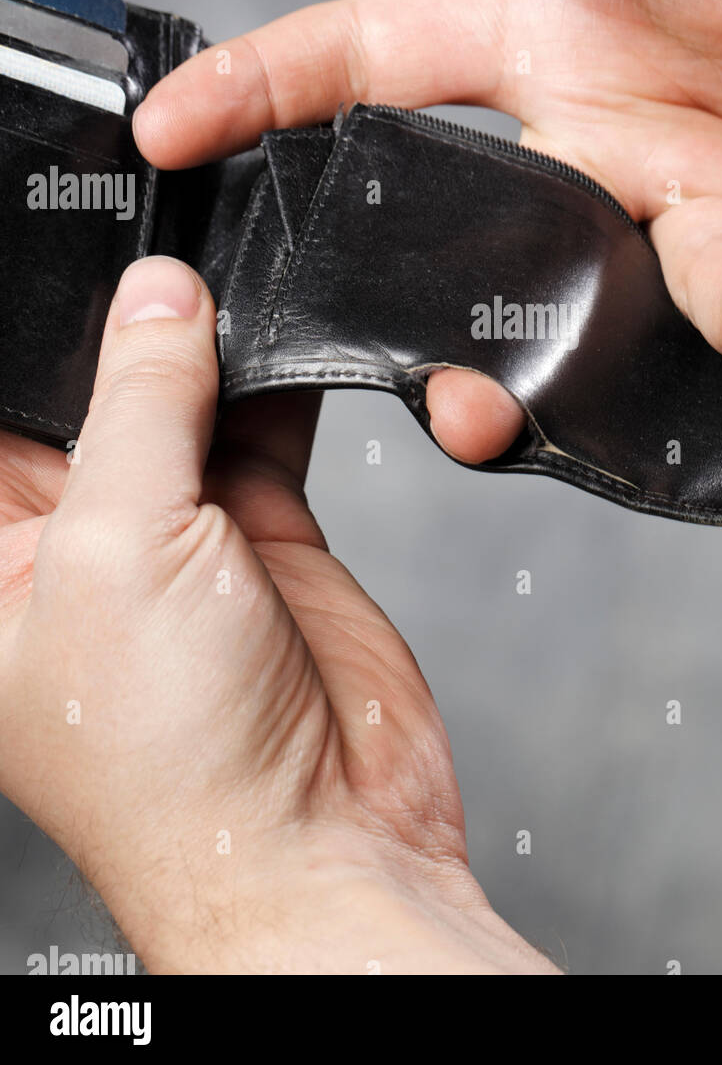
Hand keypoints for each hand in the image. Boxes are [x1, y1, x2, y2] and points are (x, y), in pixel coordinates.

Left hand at [0, 256, 556, 973]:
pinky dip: (282, 381)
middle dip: (118, 326)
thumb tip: (155, 300)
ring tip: (228, 288)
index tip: (56, 253)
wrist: (321, 839)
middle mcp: (75, 541)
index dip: (22, 342)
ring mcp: (175, 533)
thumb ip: (138, 407)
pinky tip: (288, 340)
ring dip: (206, 344)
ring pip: (179, 396)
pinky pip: (264, 425)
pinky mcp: (264, 531)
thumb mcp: (118, 551)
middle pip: (84, 393)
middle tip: (152, 257)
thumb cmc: (172, 761)